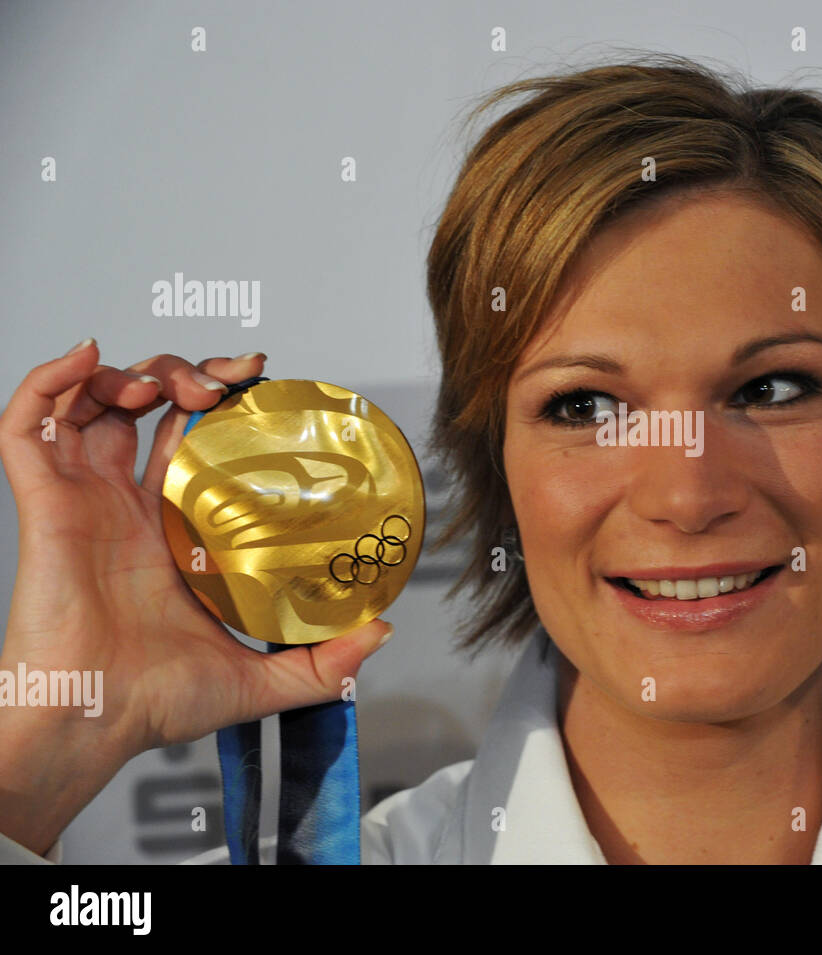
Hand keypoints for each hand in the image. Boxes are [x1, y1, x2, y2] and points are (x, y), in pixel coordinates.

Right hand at [0, 341, 392, 853]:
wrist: (92, 724)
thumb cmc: (154, 704)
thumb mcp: (260, 680)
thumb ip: (324, 662)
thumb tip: (380, 631)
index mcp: (172, 533)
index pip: (193, 444)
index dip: (220, 404)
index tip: (258, 381)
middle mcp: (127, 507)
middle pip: (149, 410)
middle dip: (186, 375)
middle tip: (224, 382)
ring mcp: (84, 500)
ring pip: (93, 405)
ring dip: (131, 373)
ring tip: (170, 385)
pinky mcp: (44, 503)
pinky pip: (26, 426)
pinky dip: (48, 381)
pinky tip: (86, 357)